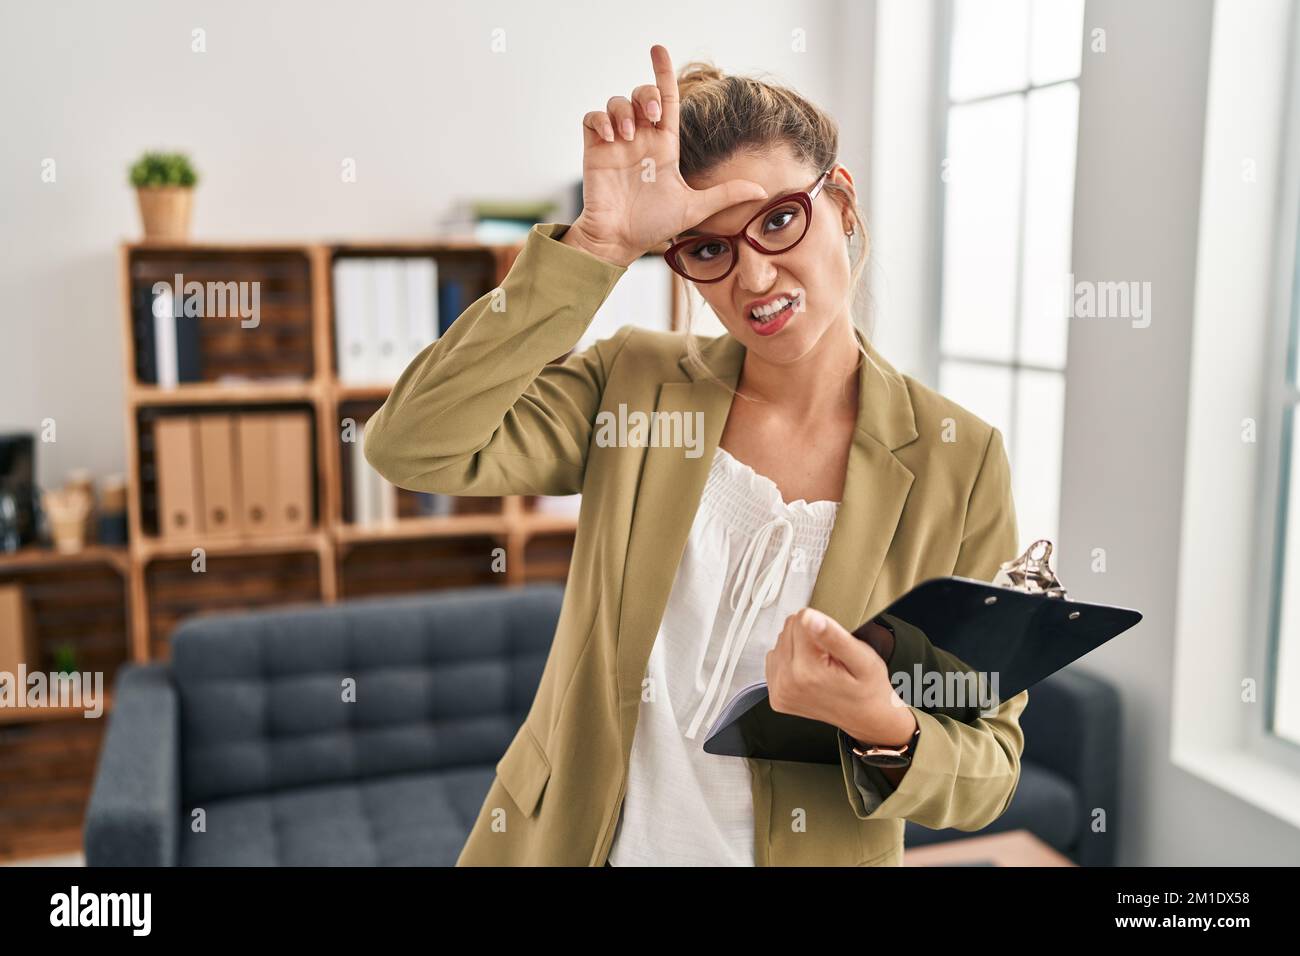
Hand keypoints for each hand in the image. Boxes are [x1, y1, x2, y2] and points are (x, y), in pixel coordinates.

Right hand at [563, 44, 768, 266]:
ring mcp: (616, 144)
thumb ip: (726, 194)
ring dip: (623, 111)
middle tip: (650, 114)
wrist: (620, 241)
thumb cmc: (653, 225)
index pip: (666, 101)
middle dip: (645, 92)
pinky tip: (611, 138)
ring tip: (628, 138)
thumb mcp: (695, 207)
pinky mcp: (595, 150)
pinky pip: (592, 118)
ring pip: (616, 103)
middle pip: (640, 95)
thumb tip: (763, 190)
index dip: (662, 73)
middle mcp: (641, 140)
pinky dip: (600, 119)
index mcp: (664, 146)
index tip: (658, 49)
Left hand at [765, 608, 915, 745]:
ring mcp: (779, 691)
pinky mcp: (776, 695)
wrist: (866, 717)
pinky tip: (809, 671)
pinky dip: (792, 660)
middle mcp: (787, 682)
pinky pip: (776, 658)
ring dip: (800, 647)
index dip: (822, 626)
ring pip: (781, 641)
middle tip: (830, 656)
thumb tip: (810, 618)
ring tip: (821, 665)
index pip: (801, 619)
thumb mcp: (862, 658)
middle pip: (789, 629)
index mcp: (807, 671)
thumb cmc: (867, 689)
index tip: (834, 645)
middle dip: (810, 636)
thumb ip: (834, 636)